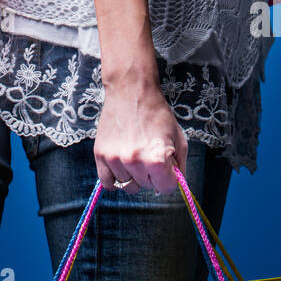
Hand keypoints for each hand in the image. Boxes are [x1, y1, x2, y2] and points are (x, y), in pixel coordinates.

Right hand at [94, 78, 187, 194]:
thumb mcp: (178, 138)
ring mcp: (115, 159)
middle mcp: (134, 161)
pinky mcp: (100, 154)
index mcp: (157, 159)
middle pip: (146, 187)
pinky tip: (121, 165)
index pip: (166, 188)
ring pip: (128, 185)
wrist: (130, 91)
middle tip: (149, 153)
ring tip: (134, 153)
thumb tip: (174, 186)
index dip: (169, 177)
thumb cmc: (157, 114)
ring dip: (133, 175)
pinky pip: (108, 182)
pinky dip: (115, 178)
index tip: (166, 165)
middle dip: (151, 175)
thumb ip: (180, 166)